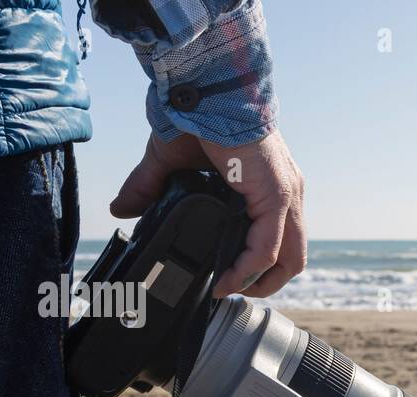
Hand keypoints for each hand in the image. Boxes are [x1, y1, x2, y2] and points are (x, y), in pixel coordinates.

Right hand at [111, 131, 306, 297]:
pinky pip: (268, 247)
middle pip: (294, 256)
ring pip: (290, 257)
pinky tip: (228, 279)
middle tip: (232, 289)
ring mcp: (286, 194)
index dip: (260, 268)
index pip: (283, 241)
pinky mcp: (276, 193)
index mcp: (271, 188)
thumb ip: (150, 187)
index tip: (230, 280)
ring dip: (259, 280)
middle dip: (265, 282)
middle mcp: (286, 194)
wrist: (203, 87)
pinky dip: (249, 269)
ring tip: (229, 288)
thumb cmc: (194, 116)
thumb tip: (122, 210)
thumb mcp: (170, 162)